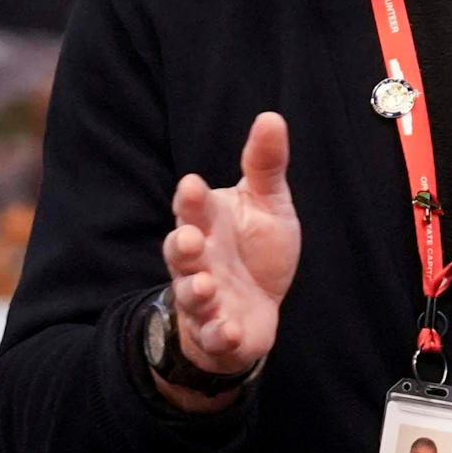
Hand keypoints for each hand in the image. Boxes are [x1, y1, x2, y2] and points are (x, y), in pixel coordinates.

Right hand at [160, 112, 303, 396]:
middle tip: (191, 239)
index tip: (194, 186)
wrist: (256, 308)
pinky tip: (230, 331)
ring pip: (191, 296)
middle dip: (183, 247)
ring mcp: (205, 298)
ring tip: (205, 287)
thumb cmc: (256, 249)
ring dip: (196, 292)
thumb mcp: (267, 204)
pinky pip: (213, 336)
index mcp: (207, 223)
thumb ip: (264, 166)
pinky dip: (219, 335)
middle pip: (180, 252)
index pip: (192, 208)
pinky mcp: (218, 332)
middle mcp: (199, 260)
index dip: (191, 200)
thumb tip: (271, 117)